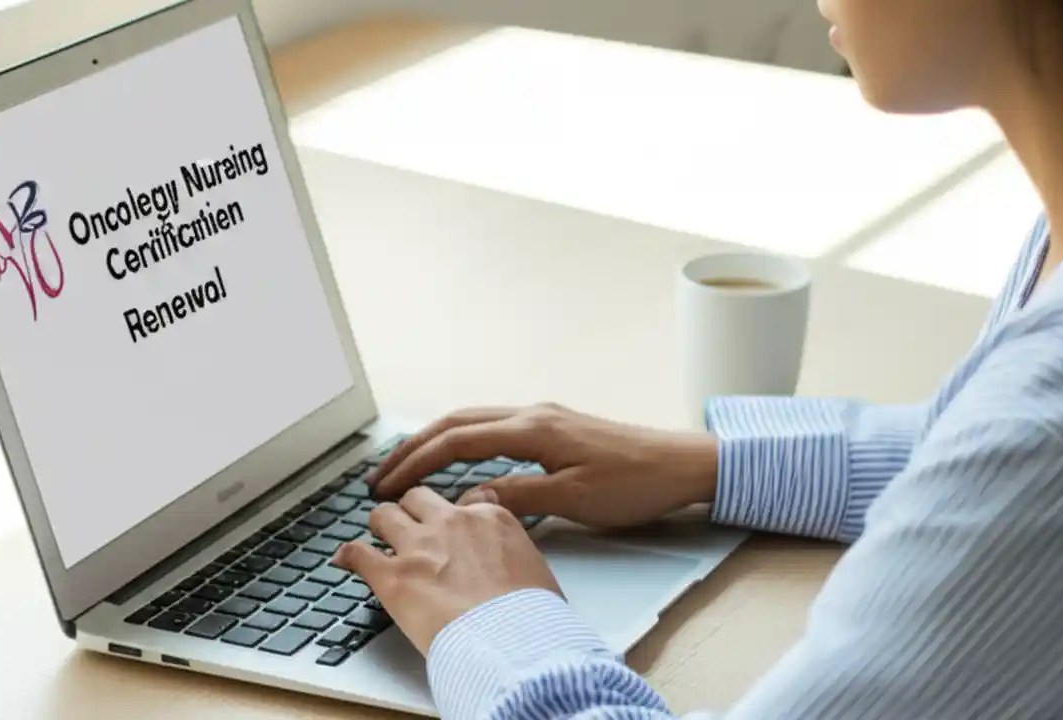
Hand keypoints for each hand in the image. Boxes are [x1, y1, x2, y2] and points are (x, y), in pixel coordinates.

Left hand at [333, 487, 559, 653]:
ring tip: (378, 539)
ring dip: (380, 526)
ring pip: (383, 514)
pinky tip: (345, 559)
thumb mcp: (537, 571)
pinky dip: (349, 555)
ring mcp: (418, 546)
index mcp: (490, 519)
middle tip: (411, 530)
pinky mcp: (392, 576)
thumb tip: (513, 569)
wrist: (512, 641)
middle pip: (417, 498)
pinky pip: (358, 552)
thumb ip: (515, 555)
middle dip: (412, 512)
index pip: (464, 501)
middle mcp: (451, 523)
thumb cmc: (531, 617)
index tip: (450, 526)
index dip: (453, 516)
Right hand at [372, 403, 718, 528]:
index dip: (416, 462)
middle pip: (456, 421)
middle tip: (380, 475)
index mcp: (533, 429)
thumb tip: (468, 501)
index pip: (457, 441)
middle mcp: (533, 414)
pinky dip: (463, 441)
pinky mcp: (554, 426)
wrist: (681, 465)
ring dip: (436, 441)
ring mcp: (544, 416)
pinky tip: (456, 460)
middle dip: (413, 446)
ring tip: (406, 467)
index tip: (385, 485)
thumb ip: (517, 497)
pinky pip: (494, 427)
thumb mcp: (574, 501)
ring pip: (473, 420)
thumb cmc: (635, 484)